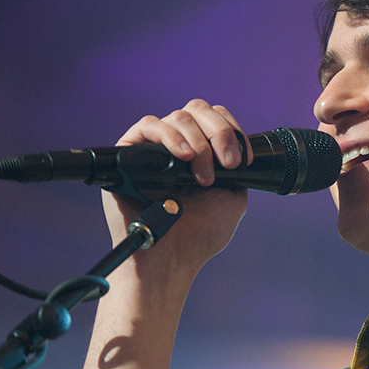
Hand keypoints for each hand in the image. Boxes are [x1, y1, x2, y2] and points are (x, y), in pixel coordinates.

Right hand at [102, 99, 250, 275]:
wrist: (171, 258)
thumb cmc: (199, 235)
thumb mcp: (233, 197)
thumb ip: (235, 168)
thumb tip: (234, 144)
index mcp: (201, 155)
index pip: (216, 119)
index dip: (231, 131)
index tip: (241, 161)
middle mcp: (176, 148)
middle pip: (198, 110)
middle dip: (220, 133)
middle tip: (228, 164)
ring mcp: (152, 149)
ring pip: (178, 117)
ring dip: (199, 144)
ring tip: (202, 177)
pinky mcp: (127, 153)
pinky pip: (147, 125)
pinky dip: (170, 137)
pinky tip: (184, 157)